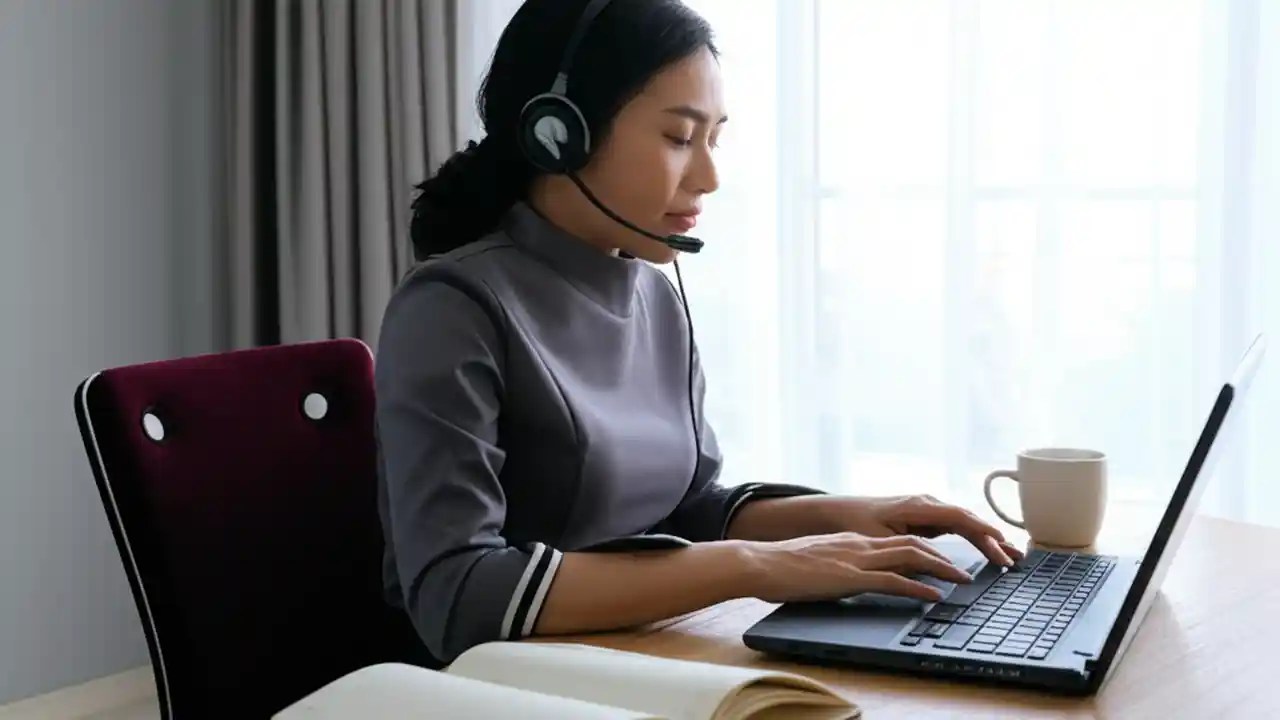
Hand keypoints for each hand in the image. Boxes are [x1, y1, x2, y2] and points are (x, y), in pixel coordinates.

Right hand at [739, 532, 972, 603]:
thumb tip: (845, 577)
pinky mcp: (850, 577)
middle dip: (945, 555)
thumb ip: (837, 565)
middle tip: (968, 568)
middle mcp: (860, 545)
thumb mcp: (818, 562)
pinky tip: (934, 596)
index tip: (948, 560)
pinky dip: (918, 587)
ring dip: (941, 567)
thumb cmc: (781, 566)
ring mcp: (856, 559)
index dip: (929, 549)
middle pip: (914, 543)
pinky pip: (892, 580)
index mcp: (853, 541)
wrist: (760, 562)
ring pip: (910, 556)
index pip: (900, 540)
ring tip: (963, 580)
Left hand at [820, 494, 1024, 566]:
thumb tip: (931, 566)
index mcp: (917, 506)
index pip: (957, 516)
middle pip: (968, 521)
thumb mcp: (878, 539)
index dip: (981, 529)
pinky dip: (975, 539)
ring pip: (966, 524)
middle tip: (1014, 559)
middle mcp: (927, 504)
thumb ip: (904, 550)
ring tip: (1011, 556)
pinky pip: (958, 528)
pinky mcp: (928, 519)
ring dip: (988, 540)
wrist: (841, 513)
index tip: (1001, 542)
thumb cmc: (857, 523)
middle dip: (993, 539)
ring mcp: (929, 510)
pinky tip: (991, 551)